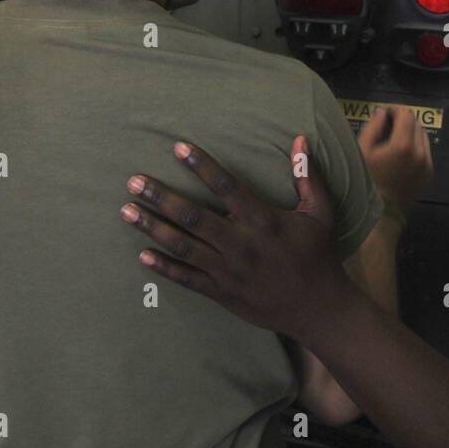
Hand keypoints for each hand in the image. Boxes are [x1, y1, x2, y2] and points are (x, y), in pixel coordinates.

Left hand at [119, 135, 352, 340]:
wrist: (319, 309)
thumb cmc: (319, 255)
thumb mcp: (321, 213)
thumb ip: (308, 176)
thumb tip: (301, 138)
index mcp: (262, 220)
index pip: (226, 186)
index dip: (201, 165)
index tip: (178, 148)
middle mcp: (240, 243)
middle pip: (193, 215)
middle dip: (160, 197)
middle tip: (134, 181)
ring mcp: (228, 270)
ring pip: (183, 246)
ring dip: (152, 227)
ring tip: (127, 211)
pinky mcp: (222, 293)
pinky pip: (187, 278)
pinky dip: (163, 267)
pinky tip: (142, 254)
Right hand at [357, 106, 432, 213]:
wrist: (380, 214)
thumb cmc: (365, 180)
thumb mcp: (362, 151)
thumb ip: (373, 127)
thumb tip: (382, 112)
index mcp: (403, 145)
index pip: (406, 114)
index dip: (395, 109)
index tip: (384, 113)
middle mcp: (420, 153)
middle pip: (416, 123)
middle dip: (403, 120)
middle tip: (388, 124)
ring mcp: (427, 164)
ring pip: (423, 137)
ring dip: (411, 133)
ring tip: (395, 139)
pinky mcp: (429, 174)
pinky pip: (425, 152)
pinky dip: (416, 147)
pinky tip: (402, 154)